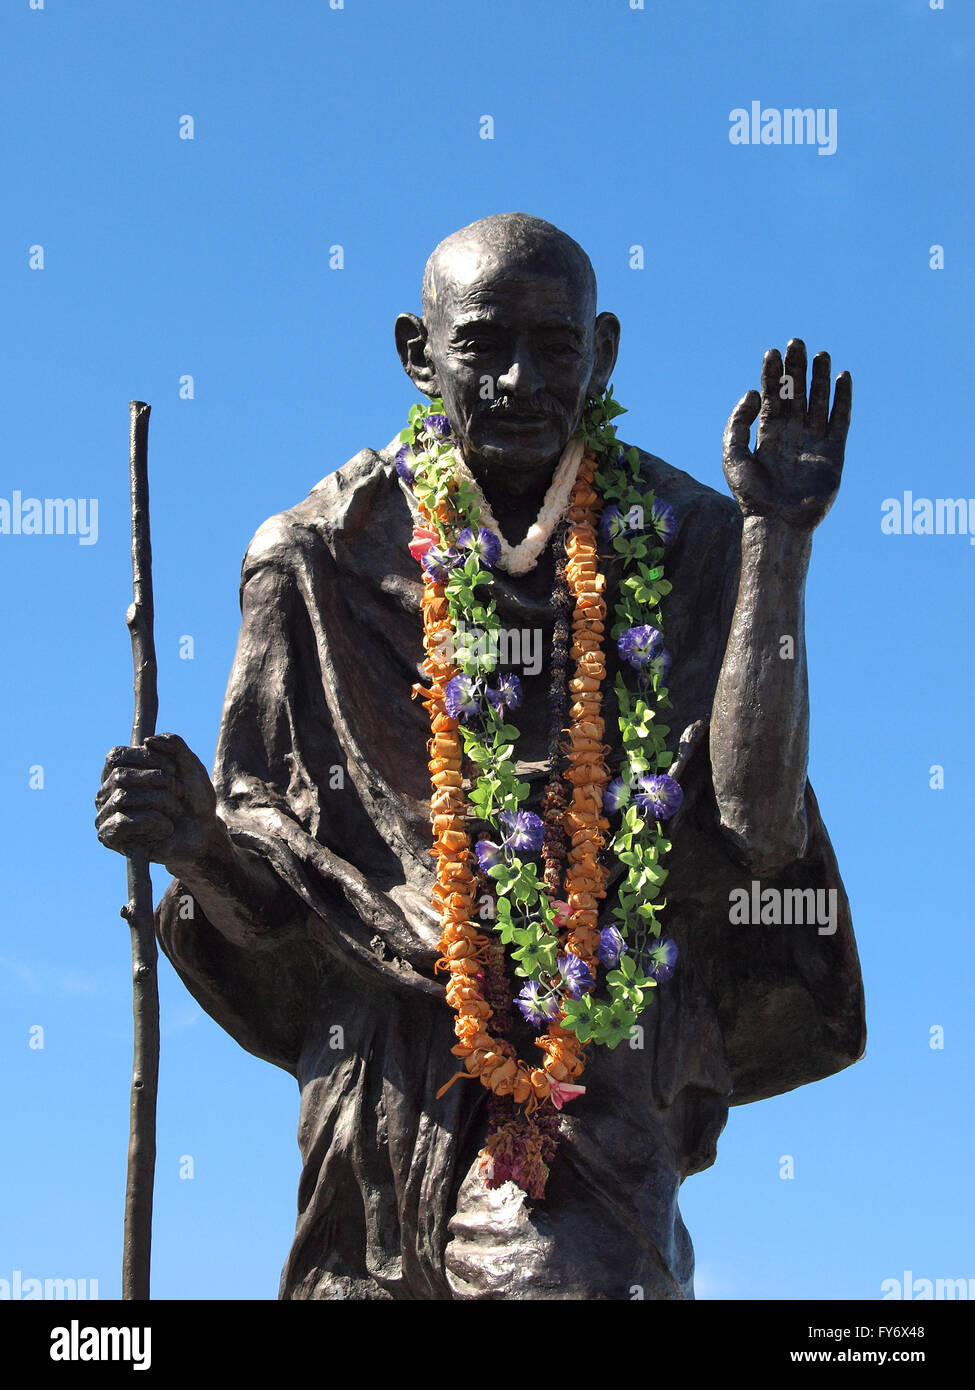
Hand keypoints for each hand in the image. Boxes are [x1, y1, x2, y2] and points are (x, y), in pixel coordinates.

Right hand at [95, 733, 219, 868]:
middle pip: (120, 776)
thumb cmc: (192, 798)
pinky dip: (153, 822)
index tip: (173, 768)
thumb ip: (173, 744)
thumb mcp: (189, 764)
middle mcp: (106, 792)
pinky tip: (166, 828)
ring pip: (123, 797)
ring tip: (176, 810)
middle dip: (158, 781)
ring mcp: (105, 815)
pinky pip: (123, 822)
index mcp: (118, 771)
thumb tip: (147, 742)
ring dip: (161, 802)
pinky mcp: (109, 837)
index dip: (146, 758)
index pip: (116, 756)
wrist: (204, 832)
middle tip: (179, 792)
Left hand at [723, 339, 850, 529]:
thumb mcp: (733, 454)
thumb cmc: (751, 494)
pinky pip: (841, 420)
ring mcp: (813, 443)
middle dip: (796, 369)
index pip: (772, 397)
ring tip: (820, 354)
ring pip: (819, 402)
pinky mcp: (834, 453)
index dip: (772, 374)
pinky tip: (843, 377)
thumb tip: (753, 392)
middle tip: (797, 343)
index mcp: (768, 436)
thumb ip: (738, 422)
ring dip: (820, 378)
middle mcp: (792, 436)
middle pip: (796, 395)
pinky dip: (843, 399)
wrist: (777, 522)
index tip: (772, 351)